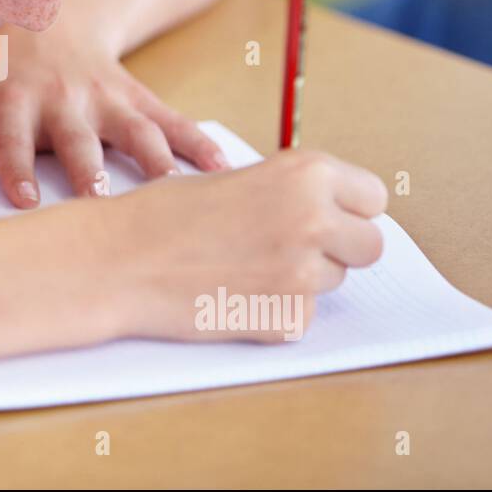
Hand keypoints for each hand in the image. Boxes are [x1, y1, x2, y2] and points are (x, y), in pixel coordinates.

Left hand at [0, 30, 229, 206]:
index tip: (25, 201)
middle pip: (79, 139)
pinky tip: (225, 170)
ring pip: (135, 129)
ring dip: (155, 158)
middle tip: (103, 201)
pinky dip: (200, 143)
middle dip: (91, 168)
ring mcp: (106, 98)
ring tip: (176, 192)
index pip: (12, 139)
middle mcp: (62, 100)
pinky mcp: (138, 97)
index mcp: (13, 101)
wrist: (46, 15)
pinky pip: (173, 120)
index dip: (16, 168)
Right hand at [112, 149, 387, 342]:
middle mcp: (314, 219)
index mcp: (306, 173)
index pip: (374, 197)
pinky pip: (301, 315)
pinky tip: (232, 292)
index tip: (329, 214)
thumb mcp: (235, 179)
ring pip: (334, 281)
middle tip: (293, 245)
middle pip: (371, 245)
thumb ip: (290, 192)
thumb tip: (330, 213)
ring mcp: (303, 274)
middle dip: (340, 247)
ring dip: (302, 277)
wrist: (118, 260)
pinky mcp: (286, 318)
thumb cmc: (163, 214)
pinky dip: (275, 309)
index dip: (348, 208)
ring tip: (245, 265)